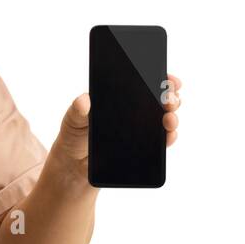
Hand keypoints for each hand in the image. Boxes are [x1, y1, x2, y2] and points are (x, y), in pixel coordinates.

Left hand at [50, 73, 181, 185]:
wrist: (75, 165)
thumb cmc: (74, 136)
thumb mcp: (72, 121)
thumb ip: (77, 111)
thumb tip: (84, 100)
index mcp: (119, 97)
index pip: (143, 82)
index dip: (159, 78)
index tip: (167, 78)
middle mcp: (134, 111)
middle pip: (159, 99)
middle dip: (170, 95)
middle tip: (169, 99)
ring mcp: (140, 128)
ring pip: (164, 118)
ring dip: (172, 116)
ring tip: (169, 118)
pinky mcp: (143, 147)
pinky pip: (161, 141)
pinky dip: (169, 137)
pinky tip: (169, 135)